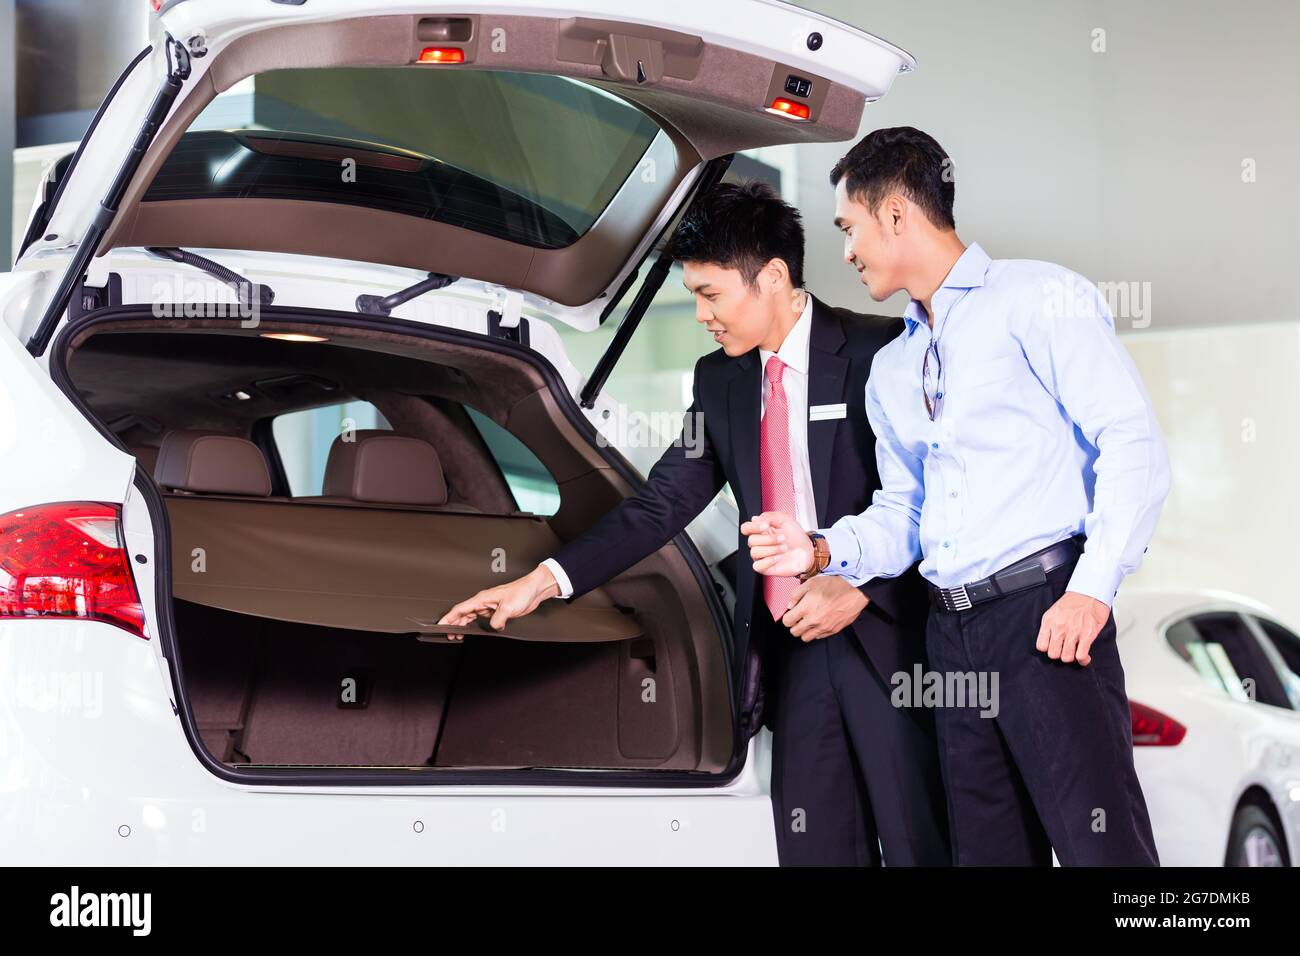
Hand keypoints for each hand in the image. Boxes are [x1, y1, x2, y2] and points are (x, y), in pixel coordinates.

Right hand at [436, 564, 560, 636]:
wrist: (534, 590)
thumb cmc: (522, 592)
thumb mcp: (509, 607)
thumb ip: (498, 619)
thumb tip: (493, 627)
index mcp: (482, 598)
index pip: (460, 608)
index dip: (449, 617)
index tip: (441, 625)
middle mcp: (483, 601)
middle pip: (462, 613)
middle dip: (453, 623)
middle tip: (448, 635)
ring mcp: (489, 606)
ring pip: (470, 615)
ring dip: (462, 625)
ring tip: (457, 635)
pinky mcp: (496, 610)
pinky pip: (480, 618)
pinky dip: (473, 624)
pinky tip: (473, 630)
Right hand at [741, 511, 813, 576]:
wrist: (807, 551)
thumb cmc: (797, 536)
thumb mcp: (785, 519)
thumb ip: (769, 516)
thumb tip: (755, 519)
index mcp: (762, 531)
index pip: (746, 528)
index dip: (753, 527)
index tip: (766, 526)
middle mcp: (760, 543)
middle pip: (751, 540)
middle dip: (768, 539)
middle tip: (782, 538)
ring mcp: (762, 556)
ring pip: (754, 552)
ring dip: (771, 549)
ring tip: (784, 548)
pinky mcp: (765, 567)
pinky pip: (757, 566)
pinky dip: (768, 561)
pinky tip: (778, 557)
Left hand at [782, 576, 868, 640]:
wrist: (855, 590)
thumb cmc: (834, 585)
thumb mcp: (811, 583)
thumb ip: (796, 594)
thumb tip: (790, 605)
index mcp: (805, 608)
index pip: (787, 622)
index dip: (788, 617)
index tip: (791, 613)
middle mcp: (813, 620)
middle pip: (795, 632)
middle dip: (794, 625)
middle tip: (799, 617)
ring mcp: (824, 627)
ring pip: (806, 638)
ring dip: (805, 630)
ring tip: (809, 621)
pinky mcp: (833, 630)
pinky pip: (819, 637)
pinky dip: (817, 631)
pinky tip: (820, 621)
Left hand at [1035, 590, 1109, 665]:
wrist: (1090, 593)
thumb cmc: (1074, 601)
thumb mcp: (1054, 611)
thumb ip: (1050, 626)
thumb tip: (1049, 640)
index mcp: (1049, 621)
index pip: (1041, 646)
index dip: (1048, 649)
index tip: (1054, 648)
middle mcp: (1059, 627)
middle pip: (1053, 654)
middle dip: (1060, 654)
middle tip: (1066, 650)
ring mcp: (1073, 632)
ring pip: (1066, 657)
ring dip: (1072, 657)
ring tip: (1075, 653)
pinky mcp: (1087, 635)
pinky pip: (1080, 655)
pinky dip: (1083, 660)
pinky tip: (1084, 657)